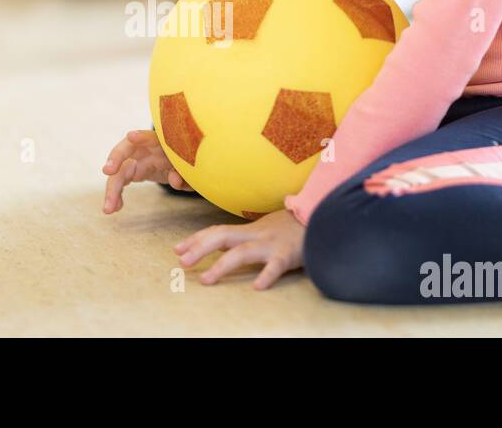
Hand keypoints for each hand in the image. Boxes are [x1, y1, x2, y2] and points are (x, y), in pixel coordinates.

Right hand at [102, 130, 190, 213]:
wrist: (184, 165)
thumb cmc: (187, 163)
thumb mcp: (191, 171)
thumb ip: (184, 174)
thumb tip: (175, 180)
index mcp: (161, 143)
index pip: (151, 137)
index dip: (142, 136)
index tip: (131, 136)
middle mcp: (145, 149)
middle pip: (126, 151)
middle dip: (116, 159)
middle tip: (107, 171)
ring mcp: (137, 160)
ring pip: (120, 171)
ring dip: (112, 189)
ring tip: (108, 208)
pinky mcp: (133, 171)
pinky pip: (121, 182)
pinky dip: (117, 195)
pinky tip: (115, 207)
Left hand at [173, 210, 303, 289]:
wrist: (324, 215)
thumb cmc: (294, 227)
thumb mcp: (267, 228)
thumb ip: (247, 236)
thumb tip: (226, 244)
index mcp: (250, 229)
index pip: (217, 231)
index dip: (196, 239)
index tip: (177, 249)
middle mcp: (256, 234)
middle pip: (222, 236)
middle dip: (199, 248)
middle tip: (182, 261)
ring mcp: (271, 243)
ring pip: (242, 252)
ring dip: (221, 266)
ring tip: (206, 280)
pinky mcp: (289, 254)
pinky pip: (276, 265)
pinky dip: (266, 275)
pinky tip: (257, 286)